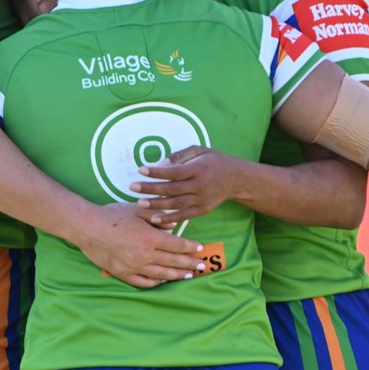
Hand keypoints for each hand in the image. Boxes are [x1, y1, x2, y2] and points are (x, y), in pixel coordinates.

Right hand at [72, 202, 205, 288]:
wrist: (88, 227)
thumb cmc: (112, 216)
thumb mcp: (137, 211)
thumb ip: (157, 218)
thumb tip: (173, 224)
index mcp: (150, 238)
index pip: (177, 245)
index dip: (190, 248)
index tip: (200, 249)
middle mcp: (145, 255)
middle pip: (173, 262)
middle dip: (190, 264)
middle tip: (202, 266)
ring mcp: (134, 266)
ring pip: (161, 274)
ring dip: (177, 275)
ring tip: (188, 275)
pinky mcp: (123, 273)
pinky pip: (144, 282)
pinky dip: (156, 283)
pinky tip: (163, 281)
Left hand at [129, 146, 243, 224]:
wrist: (236, 179)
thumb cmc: (214, 161)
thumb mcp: (200, 150)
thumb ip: (181, 155)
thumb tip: (162, 164)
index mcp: (199, 169)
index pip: (174, 172)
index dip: (157, 172)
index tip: (141, 170)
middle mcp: (200, 185)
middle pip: (172, 189)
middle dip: (151, 188)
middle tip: (132, 187)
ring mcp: (201, 200)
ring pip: (176, 204)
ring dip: (156, 204)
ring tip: (139, 203)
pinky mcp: (202, 210)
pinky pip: (184, 216)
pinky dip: (169, 218)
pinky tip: (155, 218)